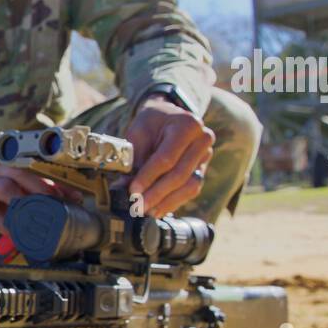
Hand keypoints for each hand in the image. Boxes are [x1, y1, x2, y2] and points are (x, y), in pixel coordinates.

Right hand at [0, 159, 68, 233]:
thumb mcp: (0, 194)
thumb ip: (21, 199)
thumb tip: (52, 212)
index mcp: (2, 167)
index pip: (32, 172)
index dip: (54, 184)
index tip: (74, 198)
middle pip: (20, 175)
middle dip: (42, 189)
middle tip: (59, 205)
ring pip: (4, 188)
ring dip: (24, 202)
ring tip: (40, 217)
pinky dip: (4, 223)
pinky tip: (15, 233)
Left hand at [124, 95, 214, 215]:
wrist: (167, 117)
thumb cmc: (151, 124)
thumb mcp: (138, 133)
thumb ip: (133, 159)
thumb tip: (121, 187)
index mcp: (187, 125)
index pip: (167, 158)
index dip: (149, 177)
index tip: (132, 190)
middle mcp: (202, 140)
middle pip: (180, 174)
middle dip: (157, 193)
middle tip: (138, 206)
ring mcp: (206, 156)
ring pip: (190, 186)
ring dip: (167, 202)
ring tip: (147, 210)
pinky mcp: (202, 169)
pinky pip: (191, 190)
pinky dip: (174, 201)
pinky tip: (158, 209)